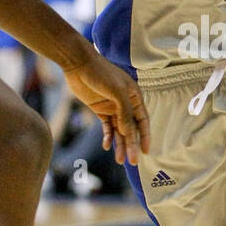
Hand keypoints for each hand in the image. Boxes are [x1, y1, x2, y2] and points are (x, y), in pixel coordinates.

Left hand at [63, 46, 149, 164]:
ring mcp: (113, 108)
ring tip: (119, 160)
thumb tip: (129, 131)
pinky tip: (107, 146)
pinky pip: (107, 127)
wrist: (79, 64)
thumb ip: (125, 112)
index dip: (145, 136)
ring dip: (120, 145)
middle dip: (132, 145)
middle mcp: (126, 104)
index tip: (146, 151)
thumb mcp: (117, 91)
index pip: (143, 120)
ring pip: (119, 131)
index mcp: (134, 97)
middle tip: (133, 161)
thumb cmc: (101, 73)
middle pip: (131, 128)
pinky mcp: (100, 110)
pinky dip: (108, 137)